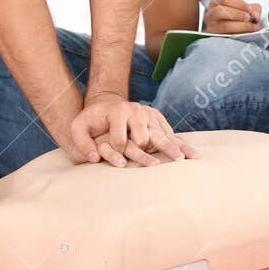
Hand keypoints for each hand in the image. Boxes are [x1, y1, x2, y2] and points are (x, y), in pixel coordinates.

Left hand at [65, 98, 194, 167]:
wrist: (105, 104)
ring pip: (162, 133)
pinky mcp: (156, 116)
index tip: (117, 162)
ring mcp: (148, 113)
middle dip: (152, 153)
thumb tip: (95, 158)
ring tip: (187, 159)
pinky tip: (190, 153)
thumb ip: (81, 142)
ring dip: (175, 147)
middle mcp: (136, 111)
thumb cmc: (91, 120)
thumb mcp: (78, 127)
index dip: (117, 153)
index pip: (121, 139)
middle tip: (165, 165)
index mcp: (118, 112)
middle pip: (145, 137)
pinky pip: (168, 130)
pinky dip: (178, 141)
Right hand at [203, 0, 262, 34]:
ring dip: (241, 26)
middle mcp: (210, 16)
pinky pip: (226, 38)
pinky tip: (247, 35)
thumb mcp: (244, 11)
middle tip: (249, 18)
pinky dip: (240, 36)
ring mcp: (212, 28)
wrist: (231, 35)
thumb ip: (252, 9)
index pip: (226, 0)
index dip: (240, 4)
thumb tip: (256, 14)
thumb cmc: (236, 20)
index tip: (250, 9)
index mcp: (216, 4)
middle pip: (220, 11)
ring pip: (224, 26)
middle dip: (237, 14)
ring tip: (251, 27)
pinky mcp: (215, 39)